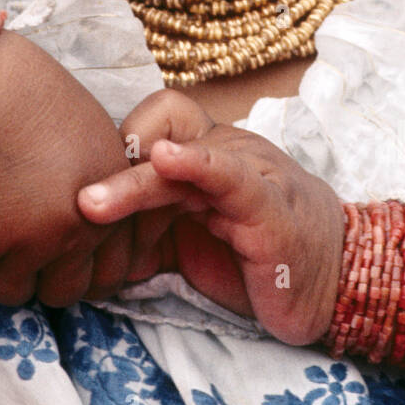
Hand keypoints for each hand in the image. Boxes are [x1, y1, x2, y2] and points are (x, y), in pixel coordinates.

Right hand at [0, 29, 134, 307]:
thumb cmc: (25, 94)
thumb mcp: (91, 135)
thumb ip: (100, 189)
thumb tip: (93, 225)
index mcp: (112, 201)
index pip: (114, 268)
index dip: (89, 269)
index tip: (69, 260)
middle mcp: (77, 230)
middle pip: (69, 291)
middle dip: (48, 276)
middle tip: (27, 248)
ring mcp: (28, 245)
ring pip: (19, 291)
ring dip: (7, 268)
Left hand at [78, 89, 344, 345]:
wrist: (330, 286)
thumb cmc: (253, 260)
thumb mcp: (185, 238)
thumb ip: (141, 226)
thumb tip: (75, 236)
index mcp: (205, 152)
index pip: (157, 118)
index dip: (121, 142)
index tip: (88, 186)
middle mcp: (226, 151)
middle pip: (159, 136)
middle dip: (111, 166)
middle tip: (74, 201)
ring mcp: (249, 174)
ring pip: (183, 161)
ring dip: (133, 183)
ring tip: (93, 204)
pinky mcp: (269, 208)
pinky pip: (232, 176)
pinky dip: (200, 164)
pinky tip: (169, 160)